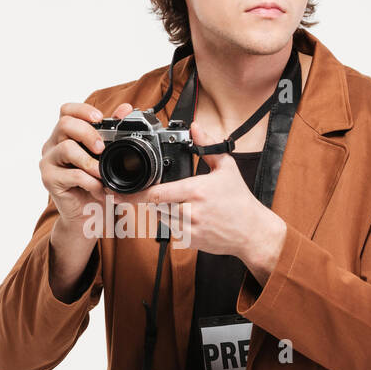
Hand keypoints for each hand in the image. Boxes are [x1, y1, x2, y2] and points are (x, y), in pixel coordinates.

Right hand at [39, 101, 131, 229]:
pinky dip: (89, 180)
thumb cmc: (97, 183)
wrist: (89, 216)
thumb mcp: (109, 156)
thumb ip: (114, 132)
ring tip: (102, 173)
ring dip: (89, 160)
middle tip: (102, 148)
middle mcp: (53, 145)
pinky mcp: (49, 179)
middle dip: (88, 133)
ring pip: (66, 148)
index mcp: (65, 135)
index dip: (82, 110)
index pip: (67, 110)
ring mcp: (49, 162)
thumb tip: (126, 108)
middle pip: (65, 124)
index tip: (100, 118)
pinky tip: (97, 188)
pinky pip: (71, 174)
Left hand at [121, 120, 287, 276]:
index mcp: (195, 191)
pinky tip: (188, 217)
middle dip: (152, 199)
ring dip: (162, 210)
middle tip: (157, 193)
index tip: (119, 193)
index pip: (156, 193)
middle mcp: (189, 211)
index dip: (136, 194)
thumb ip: (208, 145)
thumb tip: (195, 127)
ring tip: (181, 203)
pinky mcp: (190, 242)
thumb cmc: (239, 200)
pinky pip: (170, 231)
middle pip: (155, 206)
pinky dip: (172, 222)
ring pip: (161, 218)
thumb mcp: (226, 167)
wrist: (251, 232)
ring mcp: (189, 229)